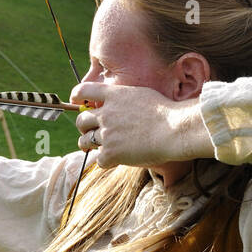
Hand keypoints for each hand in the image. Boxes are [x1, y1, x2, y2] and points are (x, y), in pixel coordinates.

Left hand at [69, 82, 212, 167]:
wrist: (175, 129)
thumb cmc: (166, 112)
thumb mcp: (141, 95)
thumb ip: (124, 99)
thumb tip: (115, 104)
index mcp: (114, 95)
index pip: (83, 90)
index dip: (77, 96)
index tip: (76, 101)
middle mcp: (106, 113)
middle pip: (81, 120)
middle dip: (83, 127)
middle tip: (90, 132)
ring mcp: (107, 134)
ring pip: (84, 141)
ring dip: (88, 145)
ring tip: (98, 148)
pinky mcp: (111, 153)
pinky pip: (99, 160)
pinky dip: (106, 161)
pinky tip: (116, 160)